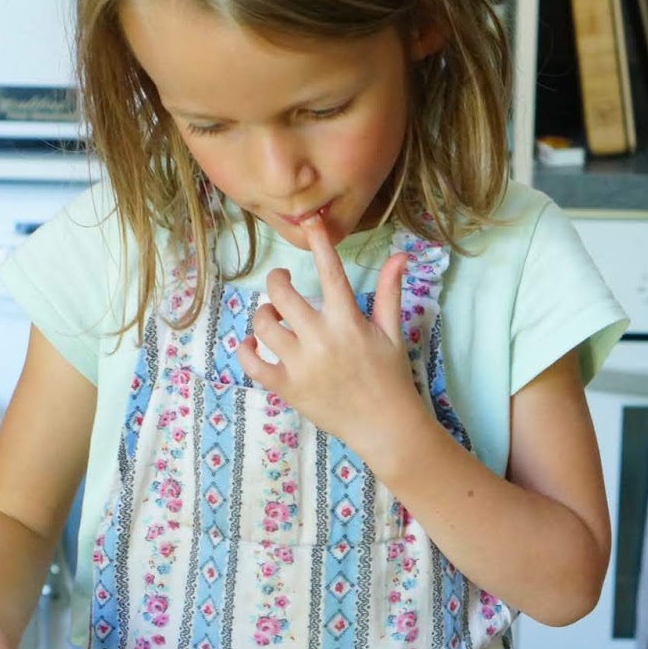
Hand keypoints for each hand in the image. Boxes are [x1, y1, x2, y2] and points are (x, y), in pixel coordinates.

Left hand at [235, 215, 427, 465]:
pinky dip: (246, 351)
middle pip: (282, 295)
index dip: (318, 242)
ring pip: (263, 325)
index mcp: (348, 321)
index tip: (309, 221)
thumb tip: (401, 255)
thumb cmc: (390, 377)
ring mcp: (301, 365)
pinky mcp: (288, 389)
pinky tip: (254, 345)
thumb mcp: (392, 332)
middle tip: (282, 282)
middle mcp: (321, 339)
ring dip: (263, 315)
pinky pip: (253, 364)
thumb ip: (389, 292)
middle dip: (277, 280)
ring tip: (273, 316)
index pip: (330, 272)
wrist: (385, 427)